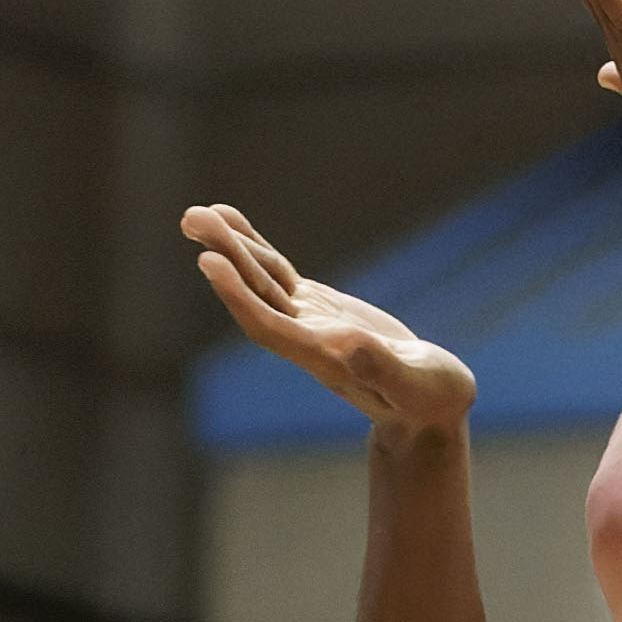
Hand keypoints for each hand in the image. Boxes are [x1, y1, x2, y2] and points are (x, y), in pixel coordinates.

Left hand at [183, 203, 476, 435]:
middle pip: (256, 295)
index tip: (209, 260)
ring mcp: (308, 321)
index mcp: (325, 357)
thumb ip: (385, 369)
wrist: (426, 407)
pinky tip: (231, 222)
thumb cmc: (429, 400)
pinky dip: (254, 247)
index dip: (238, 295)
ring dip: (231, 246)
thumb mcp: (417, 385)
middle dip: (226, 256)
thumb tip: (354, 347)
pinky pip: (277, 274)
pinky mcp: (318, 308)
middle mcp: (306, 338)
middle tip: (192, 218)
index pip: (269, 326)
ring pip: (262, 279)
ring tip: (197, 214)